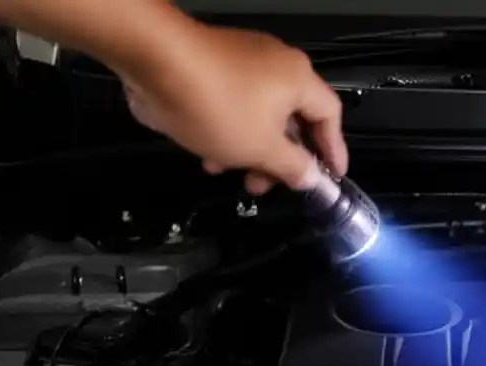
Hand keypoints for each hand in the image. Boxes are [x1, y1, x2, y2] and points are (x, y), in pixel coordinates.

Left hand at [117, 22, 347, 193]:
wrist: (153, 61)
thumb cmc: (217, 105)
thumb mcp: (261, 149)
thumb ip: (292, 167)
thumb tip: (312, 177)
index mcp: (299, 79)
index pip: (330, 116)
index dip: (333, 150)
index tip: (331, 176)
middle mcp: (277, 64)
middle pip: (292, 118)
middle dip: (279, 158)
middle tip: (264, 185)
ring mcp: (243, 61)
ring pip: (259, 114)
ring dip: (249, 148)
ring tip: (228, 172)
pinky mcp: (213, 64)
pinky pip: (233, 102)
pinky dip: (228, 129)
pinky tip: (207, 152)